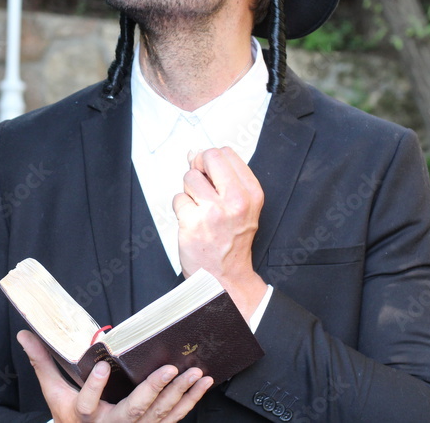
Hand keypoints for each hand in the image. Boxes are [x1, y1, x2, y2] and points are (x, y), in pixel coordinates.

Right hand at [17, 330, 211, 421]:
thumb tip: (25, 334)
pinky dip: (190, 401)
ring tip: (195, 372)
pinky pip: (174, 418)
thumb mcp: (54, 393)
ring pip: (161, 415)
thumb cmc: (70, 417)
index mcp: (85, 417)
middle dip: (153, 391)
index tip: (101, 366)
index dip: (94, 387)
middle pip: (134, 411)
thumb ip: (42, 362)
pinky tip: (202, 384)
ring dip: (180, 394)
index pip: (87, 403)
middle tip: (169, 369)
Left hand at [172, 147, 266, 320]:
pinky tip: (193, 222)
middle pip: (207, 157)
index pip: (226, 153)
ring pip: (189, 178)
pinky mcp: (193, 222)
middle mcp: (235, 201)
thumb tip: (195, 153)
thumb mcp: (239, 206)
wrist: (224, 276)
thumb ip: (220, 178)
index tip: (212, 176)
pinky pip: (178, 199)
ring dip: (189, 192)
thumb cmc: (231, 242)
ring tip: (200, 210)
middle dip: (199, 169)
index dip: (212, 161)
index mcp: (251, 194)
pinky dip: (181, 209)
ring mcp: (213, 211)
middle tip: (202, 189)